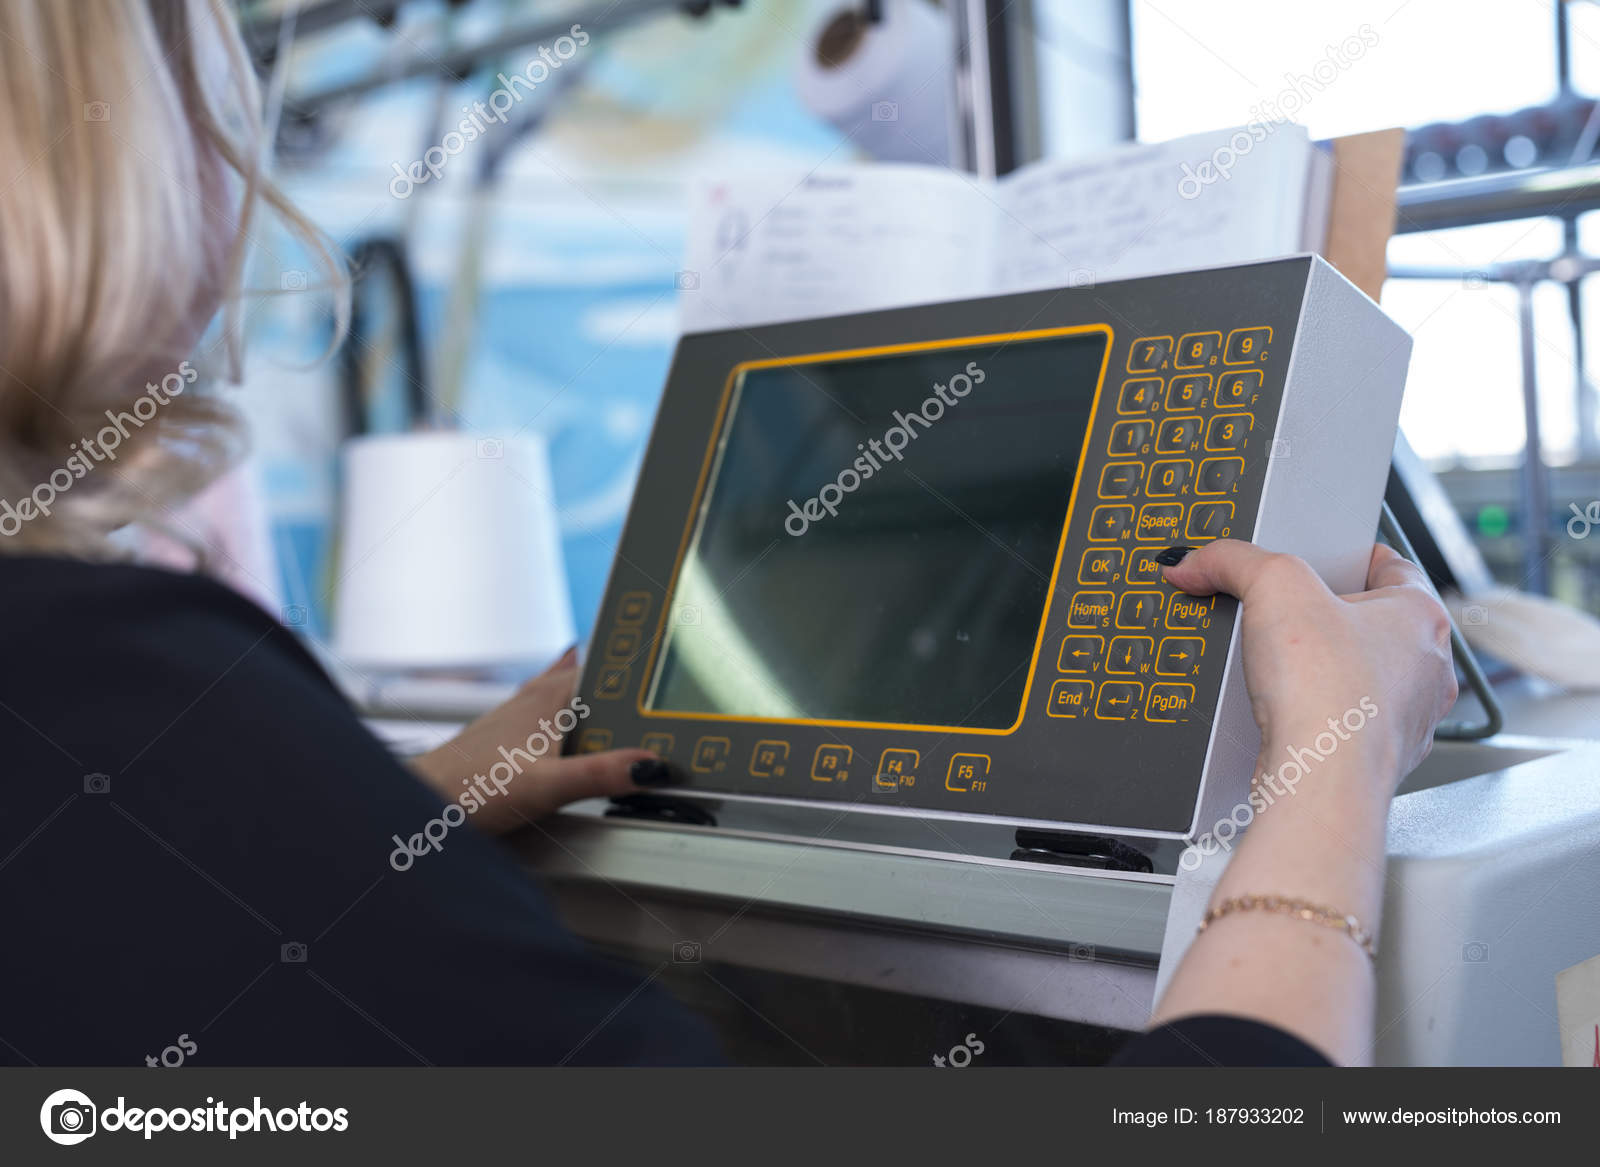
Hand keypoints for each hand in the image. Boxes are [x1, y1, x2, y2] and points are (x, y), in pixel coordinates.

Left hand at [409, 648, 665, 832]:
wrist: (420, 804)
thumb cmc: (467, 790)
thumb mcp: (547, 786)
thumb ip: (600, 774)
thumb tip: (649, 765)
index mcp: (549, 698)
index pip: (607, 669)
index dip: (639, 668)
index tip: (671, 663)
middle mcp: (534, 698)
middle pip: (591, 678)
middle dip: (624, 679)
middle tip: (660, 676)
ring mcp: (519, 715)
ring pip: (570, 693)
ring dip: (598, 693)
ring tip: (628, 696)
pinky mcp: (508, 737)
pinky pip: (552, 712)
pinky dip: (572, 712)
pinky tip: (572, 723)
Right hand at [1161, 540, 1456, 792]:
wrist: (1321, 781)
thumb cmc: (1329, 693)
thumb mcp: (1273, 587)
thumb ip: (1232, 561)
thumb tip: (1195, 561)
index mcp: (1423, 616)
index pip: (1392, 564)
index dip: (1352, 556)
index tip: (1326, 558)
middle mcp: (1427, 670)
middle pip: (1374, 624)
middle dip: (1330, 619)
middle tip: (1291, 616)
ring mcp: (1407, 719)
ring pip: (1363, 678)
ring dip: (1326, 672)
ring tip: (1282, 668)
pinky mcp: (1376, 759)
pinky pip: (1343, 725)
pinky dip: (1315, 718)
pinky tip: (1283, 714)